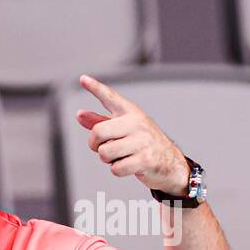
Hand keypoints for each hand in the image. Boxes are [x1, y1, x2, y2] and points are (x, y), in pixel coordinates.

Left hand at [75, 74, 189, 194]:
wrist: (169, 161)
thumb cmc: (141, 143)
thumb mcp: (123, 129)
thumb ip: (100, 122)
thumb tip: (79, 115)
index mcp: (130, 112)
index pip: (110, 97)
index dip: (96, 88)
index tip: (82, 79)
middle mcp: (137, 122)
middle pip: (98, 132)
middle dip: (94, 144)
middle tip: (104, 147)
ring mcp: (142, 140)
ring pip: (104, 153)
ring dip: (108, 160)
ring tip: (122, 155)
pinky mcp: (145, 159)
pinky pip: (115, 168)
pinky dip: (118, 170)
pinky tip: (130, 164)